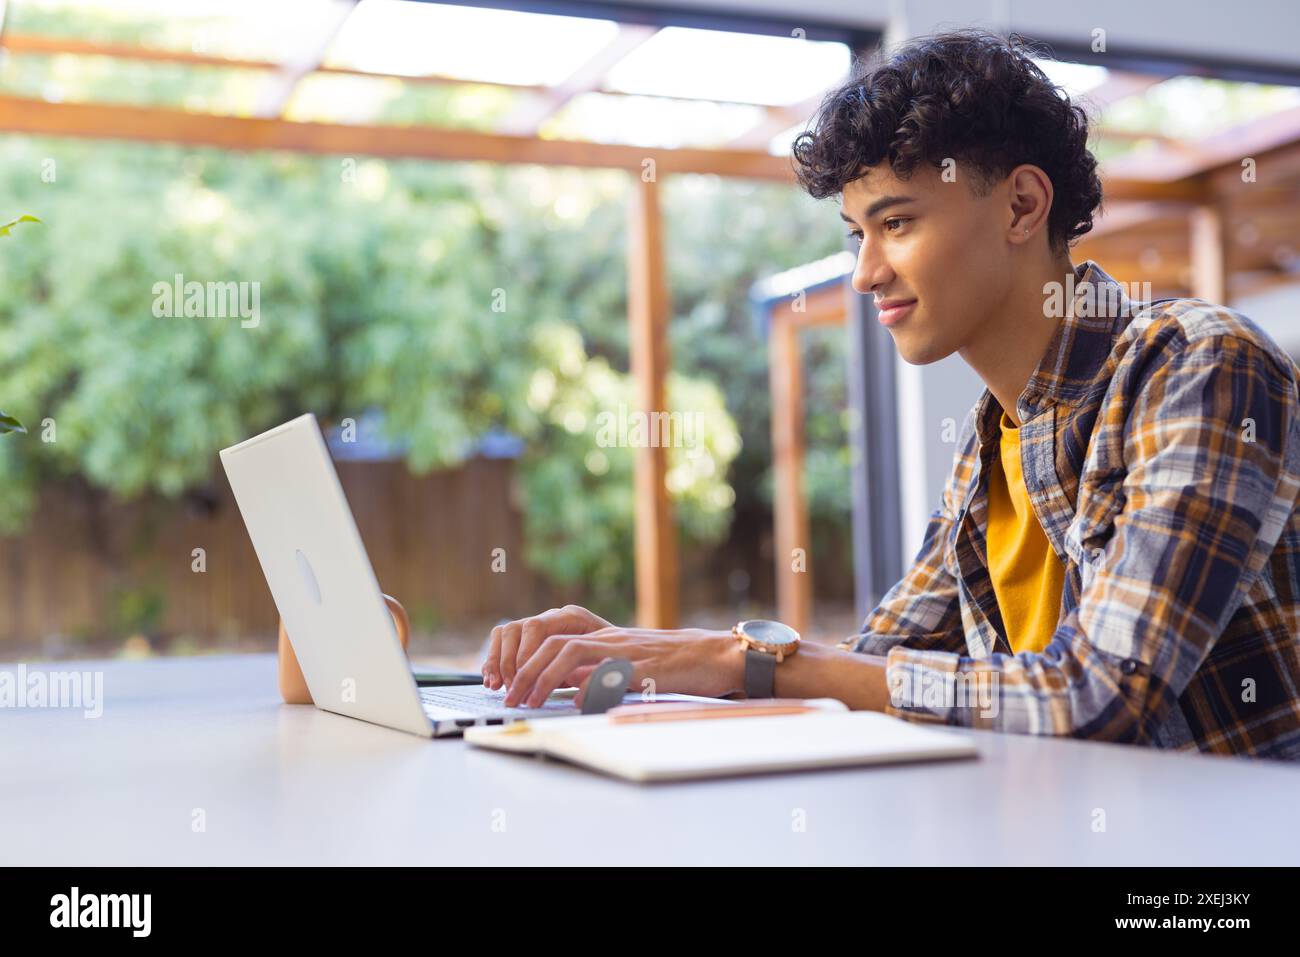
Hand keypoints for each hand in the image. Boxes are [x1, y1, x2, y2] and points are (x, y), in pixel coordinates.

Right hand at [482, 605, 614, 690]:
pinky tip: (494, 682)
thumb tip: (580, 684)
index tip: (524, 684)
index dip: (526, 656)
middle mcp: (554, 617)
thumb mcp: (614, 665)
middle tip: (512, 692)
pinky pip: (503, 641)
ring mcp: (541, 624)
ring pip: (506, 633)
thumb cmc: (623, 660)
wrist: (630, 653)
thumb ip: (596, 671)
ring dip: (498, 662)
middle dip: (510, 664)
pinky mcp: (532, 638)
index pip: (538, 628)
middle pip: (518, 629)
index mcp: (574, 617)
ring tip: (498, 688)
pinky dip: (494, 660)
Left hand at [500, 626, 741, 708]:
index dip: (528, 662)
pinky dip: (591, 684)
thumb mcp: (633, 666)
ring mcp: (629, 652)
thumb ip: (604, 672)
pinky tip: (579, 700)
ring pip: (574, 650)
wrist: (717, 655)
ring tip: (532, 700)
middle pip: (556, 643)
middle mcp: (613, 640)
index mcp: (608, 640)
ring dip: (546, 676)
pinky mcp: (648, 668)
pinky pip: (613, 672)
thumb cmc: (677, 664)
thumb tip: (572, 689)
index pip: (555, 640)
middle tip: (511, 698)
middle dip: (527, 671)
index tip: (512, 687)